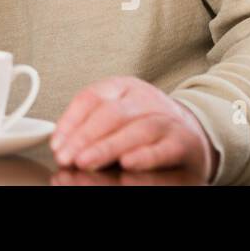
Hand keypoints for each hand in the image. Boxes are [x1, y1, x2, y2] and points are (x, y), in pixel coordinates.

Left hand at [50, 76, 219, 181]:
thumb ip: (91, 126)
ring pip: (136, 129)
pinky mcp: (184, 141)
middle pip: (111, 114)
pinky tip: (127, 163)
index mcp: (122, 87)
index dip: (70, 121)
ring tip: (86, 161)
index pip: (91, 98)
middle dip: (85, 137)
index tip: (56, 143)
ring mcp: (166, 118)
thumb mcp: (117, 114)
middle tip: (67, 157)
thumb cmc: (144, 124)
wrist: (193, 130)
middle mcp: (144, 98)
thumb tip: (62, 146)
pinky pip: (164, 148)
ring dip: (108, 147)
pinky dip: (144, 156)